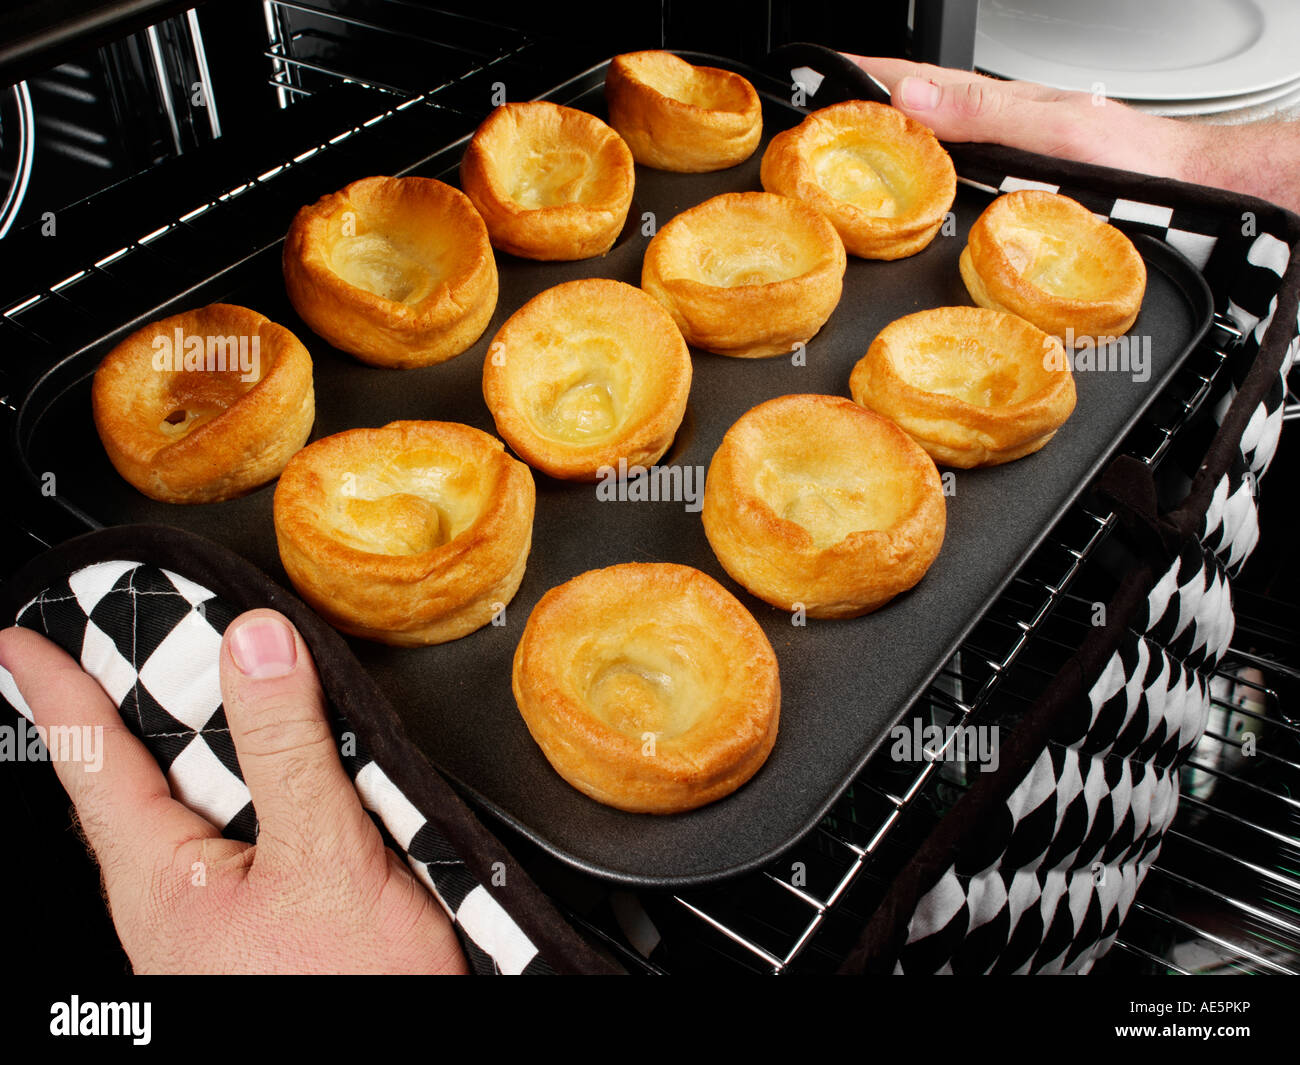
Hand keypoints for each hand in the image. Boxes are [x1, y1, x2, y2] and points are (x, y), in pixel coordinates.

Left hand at [0, 609, 465, 973]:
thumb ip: (285, 748)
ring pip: (181, 821)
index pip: (94, 763)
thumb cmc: (347, 991)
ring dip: (178, 759)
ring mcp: (212, 927)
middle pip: (126, 792)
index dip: (56, 693)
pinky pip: (226, 846)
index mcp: (163, 883)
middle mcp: (173, 906)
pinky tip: (269, 790)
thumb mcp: (321, 854)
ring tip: (182, 710)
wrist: (396, 1064)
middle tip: (82, 662)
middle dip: (106, 725)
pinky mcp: (258, 935)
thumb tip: (254, 646)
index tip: (19, 643)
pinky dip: (233, 795)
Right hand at [845, 55, 1299, 212]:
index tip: (817, 78)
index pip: (915, 79)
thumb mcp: (1051, 131)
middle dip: (862, 109)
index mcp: (997, 104)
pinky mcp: (1017, 182)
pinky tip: (911, 192)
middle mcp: (997, 126)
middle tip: (816, 121)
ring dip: (888, 144)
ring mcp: (1006, 153)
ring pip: (933, 142)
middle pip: (916, 109)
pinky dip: (920, 177)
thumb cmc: (1132, 162)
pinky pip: (953, 175)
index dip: (864, 76)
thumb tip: (910, 97)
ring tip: (846, 152)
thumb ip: (983, 115)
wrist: (1187, 192)